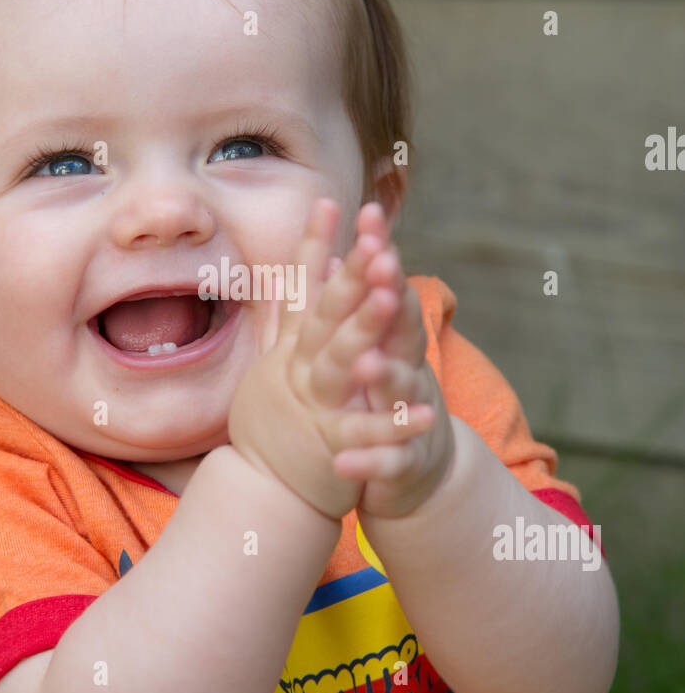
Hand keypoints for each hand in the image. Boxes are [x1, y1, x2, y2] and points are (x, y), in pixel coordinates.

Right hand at [228, 198, 403, 520]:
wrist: (261, 491)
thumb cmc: (277, 422)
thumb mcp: (282, 362)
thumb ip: (298, 316)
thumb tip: (319, 269)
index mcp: (292, 348)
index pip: (303, 288)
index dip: (314, 245)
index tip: (328, 201)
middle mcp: (298, 369)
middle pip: (325, 314)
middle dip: (350, 274)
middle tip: (372, 239)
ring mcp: (311, 406)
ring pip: (338, 362)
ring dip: (365, 328)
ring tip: (392, 297)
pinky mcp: (329, 447)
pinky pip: (365, 432)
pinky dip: (398, 424)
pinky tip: (431, 412)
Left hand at [327, 202, 456, 519]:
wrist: (420, 470)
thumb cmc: (390, 395)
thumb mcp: (379, 345)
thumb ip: (362, 300)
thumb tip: (337, 251)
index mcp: (394, 341)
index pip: (390, 289)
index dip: (381, 253)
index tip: (370, 215)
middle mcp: (409, 371)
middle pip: (402, 331)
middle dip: (392, 301)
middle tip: (382, 267)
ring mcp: (411, 417)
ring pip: (400, 392)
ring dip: (385, 375)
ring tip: (365, 363)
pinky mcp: (405, 463)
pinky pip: (388, 461)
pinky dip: (367, 462)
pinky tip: (342, 462)